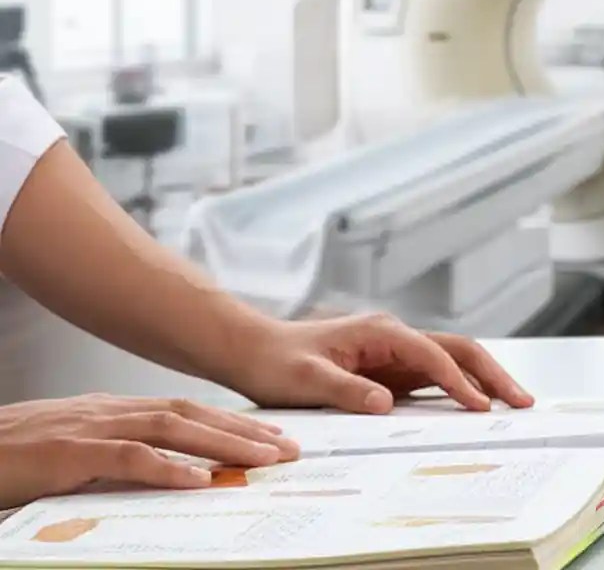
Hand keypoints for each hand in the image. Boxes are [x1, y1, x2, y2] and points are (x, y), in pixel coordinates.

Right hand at [0, 394, 299, 509]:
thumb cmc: (11, 457)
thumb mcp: (73, 453)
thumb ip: (115, 457)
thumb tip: (165, 473)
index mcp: (111, 411)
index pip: (184, 410)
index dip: (230, 421)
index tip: (271, 435)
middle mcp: (108, 411)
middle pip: (190, 413)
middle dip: (243, 429)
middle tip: (288, 446)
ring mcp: (89, 429)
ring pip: (170, 429)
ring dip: (222, 443)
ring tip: (263, 459)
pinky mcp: (68, 453)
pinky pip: (128, 459)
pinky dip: (169, 468)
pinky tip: (200, 481)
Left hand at [229, 314, 534, 413]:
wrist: (255, 351)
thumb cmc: (276, 362)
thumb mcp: (305, 380)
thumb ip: (346, 390)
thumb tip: (387, 403)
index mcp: (380, 332)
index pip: (433, 355)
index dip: (459, 382)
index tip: (480, 407)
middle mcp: (395, 337)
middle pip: (458, 350)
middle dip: (492, 375)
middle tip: (523, 401)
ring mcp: (397, 353)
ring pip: (454, 362)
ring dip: (484, 381)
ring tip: (514, 405)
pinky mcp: (393, 370)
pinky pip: (436, 379)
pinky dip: (462, 390)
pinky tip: (479, 409)